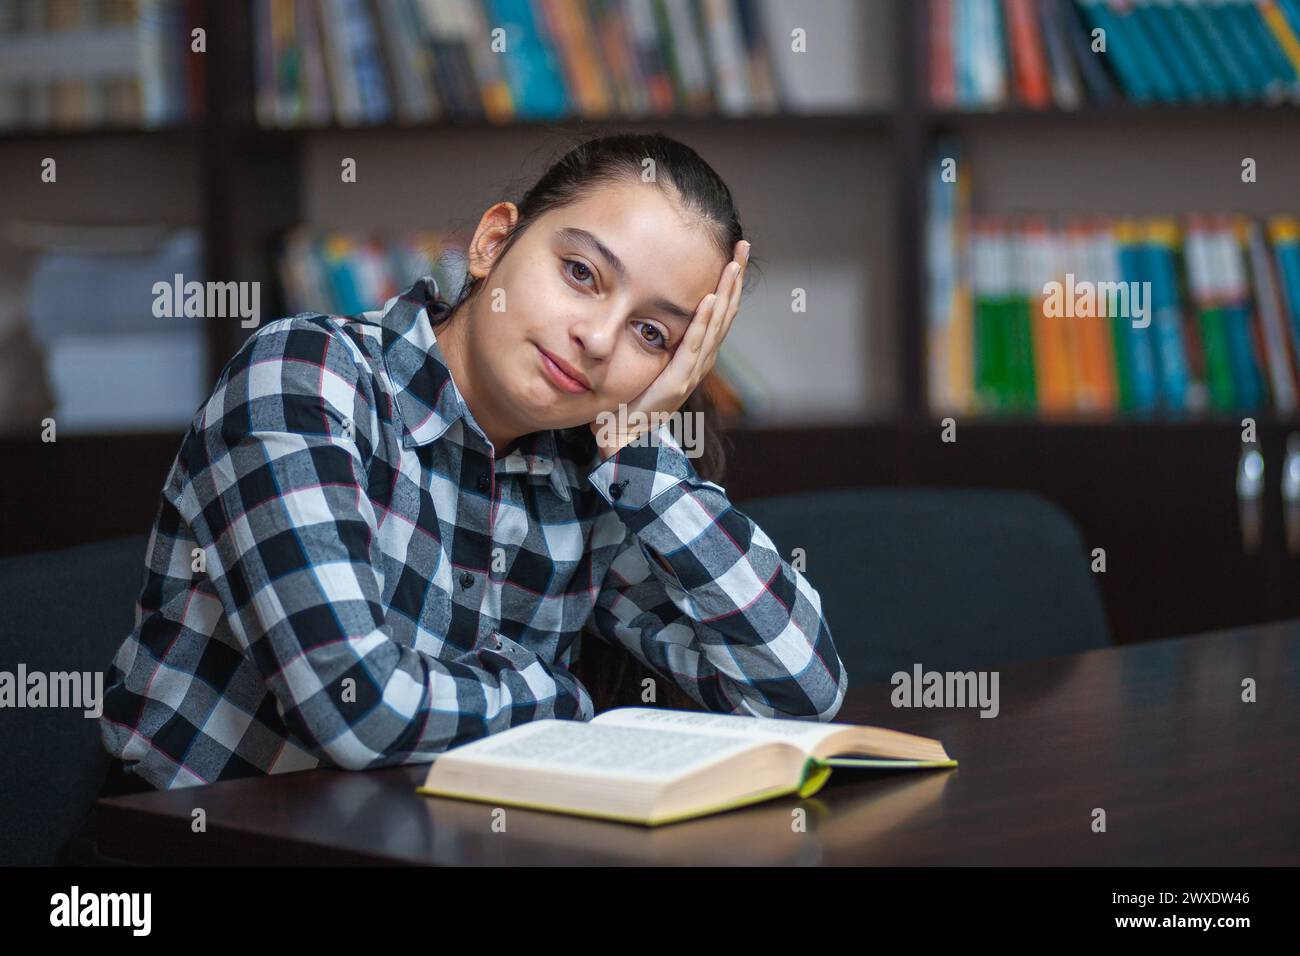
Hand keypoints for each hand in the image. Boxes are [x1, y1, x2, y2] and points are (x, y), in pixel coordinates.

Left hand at [592, 239, 750, 458]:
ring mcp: (690, 372)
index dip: (727, 284)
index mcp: (693, 355)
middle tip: (743, 245)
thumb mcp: (645, 364)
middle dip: (734, 278)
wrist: (623, 444)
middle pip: (724, 313)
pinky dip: (703, 323)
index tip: (733, 254)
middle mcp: (698, 362)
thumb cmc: (630, 404)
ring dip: (726, 293)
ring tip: (733, 263)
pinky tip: (711, 298)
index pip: (716, 313)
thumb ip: (653, 341)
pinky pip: (693, 346)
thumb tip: (646, 310)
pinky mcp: (677, 382)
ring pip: (714, 326)